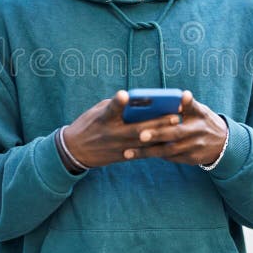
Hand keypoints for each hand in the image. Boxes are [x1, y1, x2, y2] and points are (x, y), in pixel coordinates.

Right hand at [64, 90, 180, 167]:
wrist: (75, 151)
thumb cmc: (89, 124)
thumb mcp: (97, 111)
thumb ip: (117, 106)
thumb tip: (139, 100)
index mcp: (103, 119)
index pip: (110, 109)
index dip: (117, 102)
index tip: (124, 95)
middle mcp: (112, 134)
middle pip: (137, 128)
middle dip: (157, 122)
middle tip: (175, 116)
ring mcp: (118, 147)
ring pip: (144, 142)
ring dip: (162, 135)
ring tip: (176, 128)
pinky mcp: (122, 157)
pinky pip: (143, 152)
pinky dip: (156, 146)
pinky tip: (170, 141)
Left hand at [121, 90, 227, 164]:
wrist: (224, 144)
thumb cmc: (206, 121)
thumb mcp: (201, 111)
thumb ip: (190, 104)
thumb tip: (183, 94)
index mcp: (195, 125)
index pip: (177, 127)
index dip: (162, 127)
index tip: (144, 129)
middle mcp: (194, 140)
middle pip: (170, 141)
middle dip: (152, 140)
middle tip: (136, 137)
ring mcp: (192, 152)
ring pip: (167, 153)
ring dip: (147, 153)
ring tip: (127, 152)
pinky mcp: (189, 161)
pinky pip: (170, 158)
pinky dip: (156, 155)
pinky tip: (140, 154)